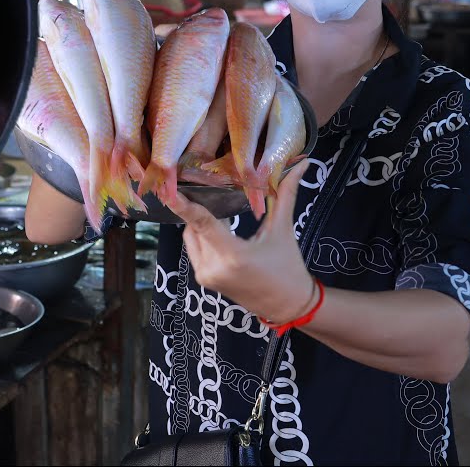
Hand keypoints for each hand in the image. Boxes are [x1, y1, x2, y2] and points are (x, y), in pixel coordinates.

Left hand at [167, 160, 317, 324]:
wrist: (288, 306)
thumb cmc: (288, 267)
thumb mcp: (283, 229)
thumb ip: (285, 194)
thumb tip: (302, 163)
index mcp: (232, 255)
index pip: (201, 223)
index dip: (183, 205)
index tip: (167, 189)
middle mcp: (213, 267)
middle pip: (195, 226)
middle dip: (202, 208)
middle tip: (211, 189)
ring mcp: (205, 276)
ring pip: (191, 236)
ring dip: (201, 224)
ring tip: (221, 213)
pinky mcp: (203, 280)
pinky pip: (194, 248)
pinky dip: (202, 236)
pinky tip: (220, 231)